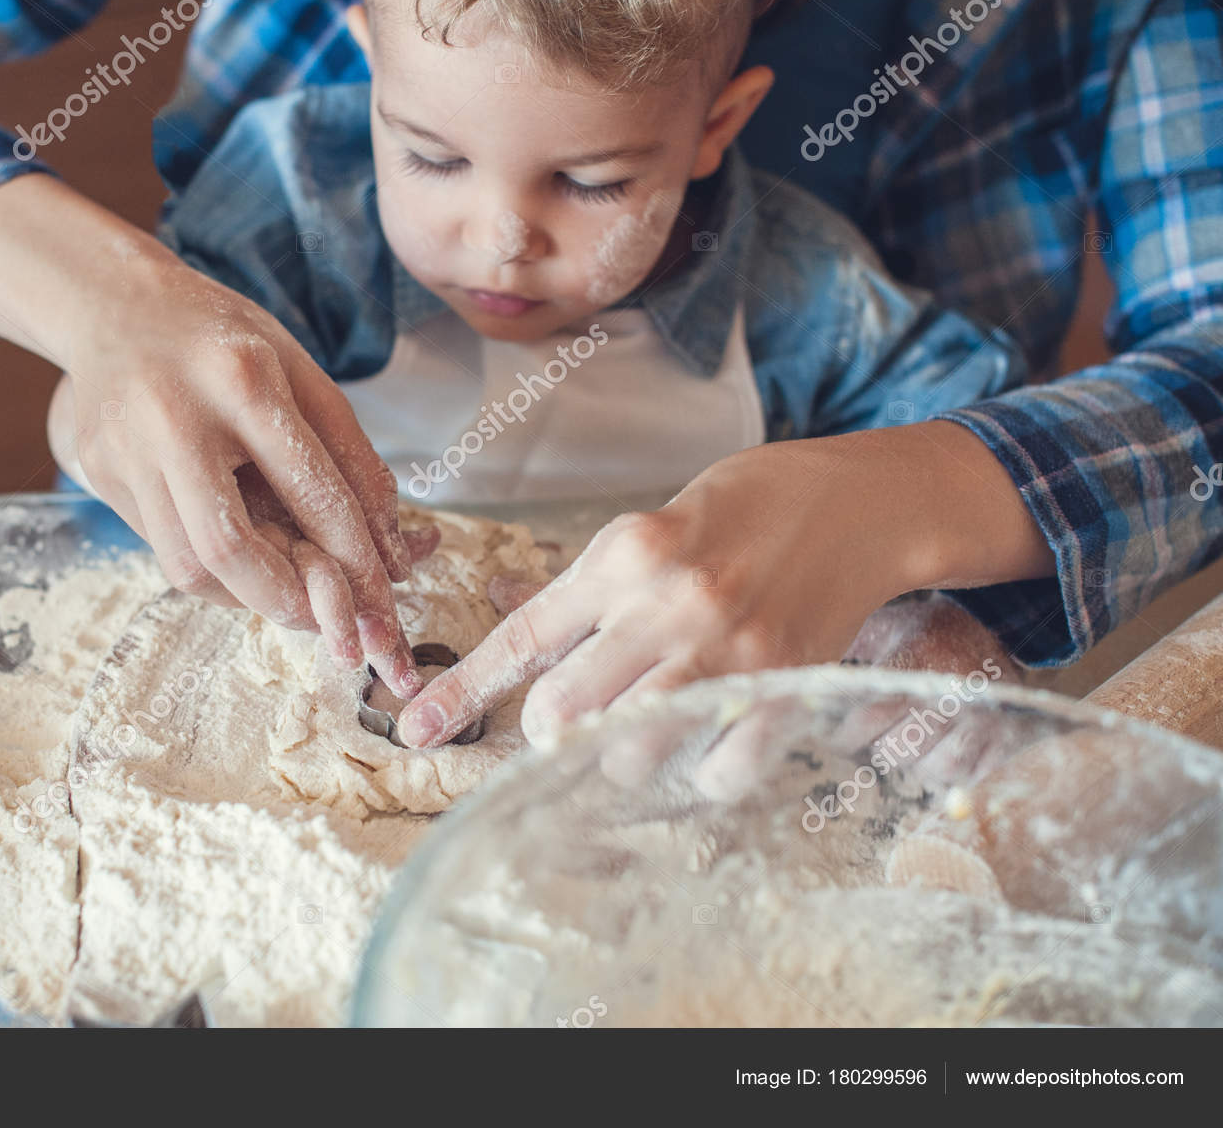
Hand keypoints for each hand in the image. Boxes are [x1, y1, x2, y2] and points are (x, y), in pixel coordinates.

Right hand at [51, 268, 421, 692]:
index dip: (351, 552)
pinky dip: (213, 572)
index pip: (307, 486)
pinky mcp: (100, 476)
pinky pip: (163, 549)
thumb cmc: (223, 338)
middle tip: (327, 621)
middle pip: (226, 547)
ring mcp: (126, 452)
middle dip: (286, 600)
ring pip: (186, 565)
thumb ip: (348, 453)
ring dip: (246, 597)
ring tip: (286, 591)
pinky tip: (242, 559)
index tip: (382, 594)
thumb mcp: (300, 369)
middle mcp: (173, 419)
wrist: (114, 306)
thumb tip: (388, 543)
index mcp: (239, 379)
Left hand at [397, 425, 1053, 747]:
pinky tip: (707, 741)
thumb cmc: (741, 509)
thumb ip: (582, 587)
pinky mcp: (783, 687)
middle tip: (572, 716)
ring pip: (628, 750)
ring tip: (649, 719)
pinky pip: (713, 771)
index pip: (522, 637)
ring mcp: (728, 651)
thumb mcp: (648, 528)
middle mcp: (668, 604)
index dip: (461, 691)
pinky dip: (698, 772)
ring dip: (620, 753)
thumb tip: (507, 618)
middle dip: (550, 729)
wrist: (858, 502)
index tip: (416, 732)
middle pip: (564, 710)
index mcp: (624, 556)